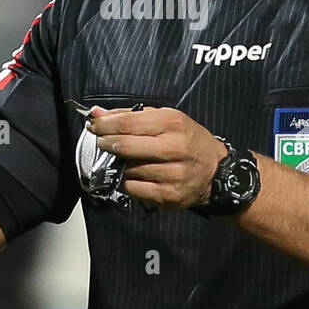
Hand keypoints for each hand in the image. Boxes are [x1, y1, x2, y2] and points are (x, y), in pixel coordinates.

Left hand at [87, 106, 227, 210]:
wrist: (216, 171)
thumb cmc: (187, 140)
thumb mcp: (165, 119)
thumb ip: (130, 115)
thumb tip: (96, 113)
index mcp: (173, 123)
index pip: (128, 123)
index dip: (105, 125)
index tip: (92, 126)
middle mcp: (175, 147)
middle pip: (126, 146)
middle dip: (106, 144)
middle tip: (101, 142)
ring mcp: (173, 173)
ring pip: (129, 169)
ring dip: (120, 165)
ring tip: (125, 160)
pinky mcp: (169, 195)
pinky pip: (133, 188)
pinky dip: (127, 182)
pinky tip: (133, 176)